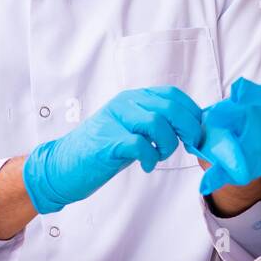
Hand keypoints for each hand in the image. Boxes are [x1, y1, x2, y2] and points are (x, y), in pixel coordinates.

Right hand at [23, 86, 202, 213]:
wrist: (63, 165)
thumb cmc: (101, 150)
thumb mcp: (131, 130)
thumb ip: (156, 124)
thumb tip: (190, 128)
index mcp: (133, 98)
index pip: (172, 94)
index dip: (192, 112)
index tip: (197, 131)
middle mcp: (125, 104)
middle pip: (170, 107)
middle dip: (188, 127)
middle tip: (189, 145)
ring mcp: (115, 121)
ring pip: (158, 123)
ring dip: (168, 144)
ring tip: (159, 156)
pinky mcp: (108, 142)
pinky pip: (140, 145)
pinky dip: (150, 157)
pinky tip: (146, 165)